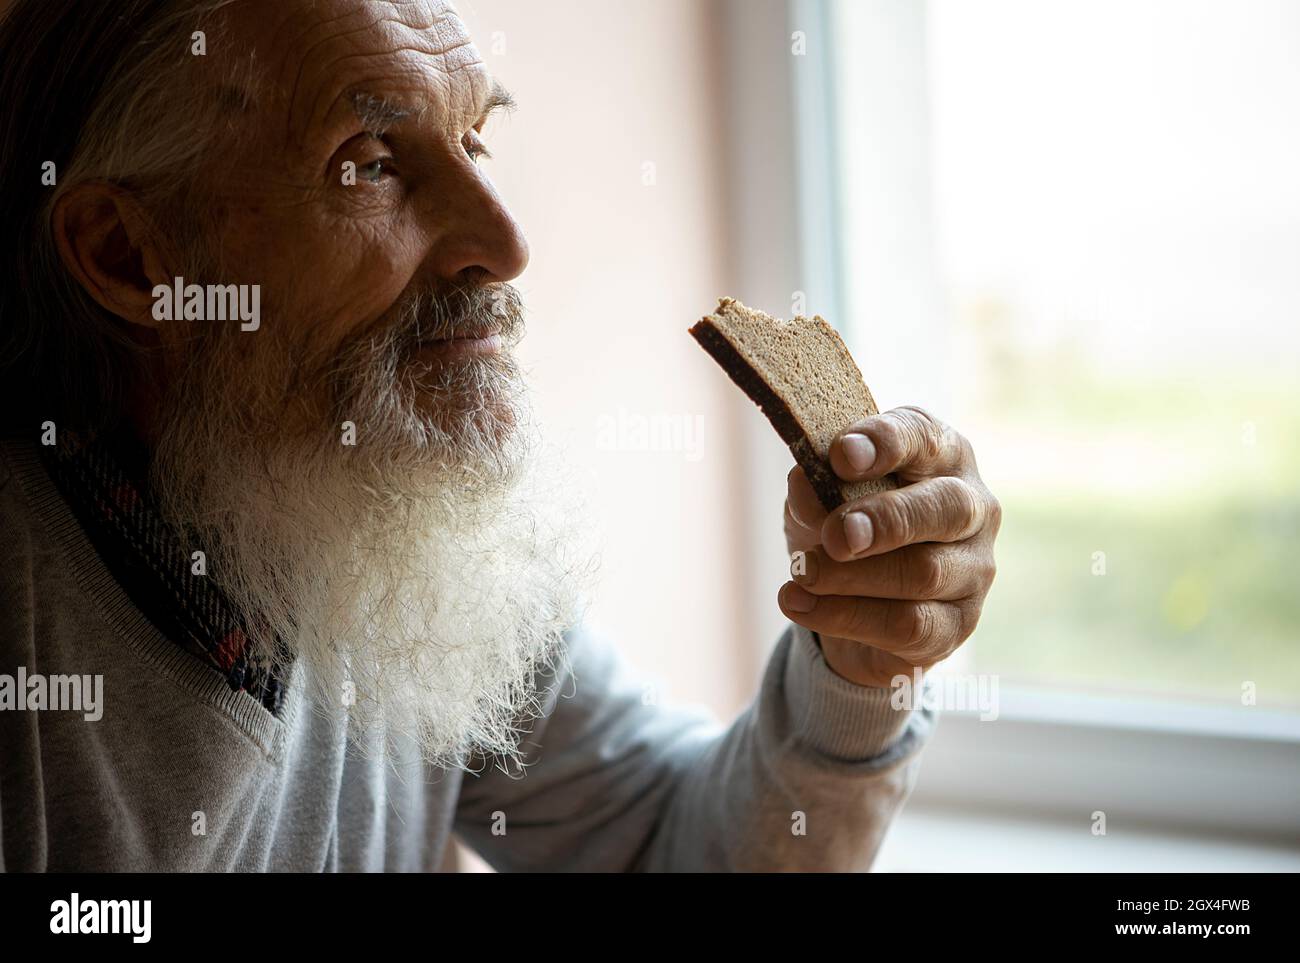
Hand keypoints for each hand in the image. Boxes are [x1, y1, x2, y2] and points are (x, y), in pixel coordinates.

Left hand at [778, 407, 999, 687]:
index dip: (884, 444)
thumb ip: (813, 486)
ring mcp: (973, 569)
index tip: (840, 456)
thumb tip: (807, 484)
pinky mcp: (956, 624)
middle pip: (946, 508)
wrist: (852, 602)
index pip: (923, 437)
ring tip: (802, 573)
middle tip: (834, 535)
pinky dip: (845, 616)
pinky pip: (908, 624)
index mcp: (940, 455)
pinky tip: (799, 605)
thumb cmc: (844, 526)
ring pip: (923, 573)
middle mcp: (972, 507)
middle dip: (885, 520)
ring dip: (851, 576)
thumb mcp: (817, 498)